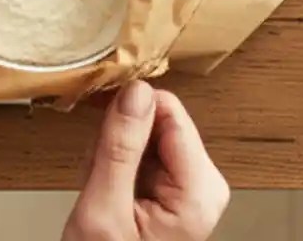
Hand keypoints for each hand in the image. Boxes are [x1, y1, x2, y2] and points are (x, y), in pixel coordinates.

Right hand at [63, 81, 229, 240]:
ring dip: (115, 151)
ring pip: (149, 134)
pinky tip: (109, 187)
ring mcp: (192, 187)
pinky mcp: (177, 188)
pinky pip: (145, 151)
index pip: (171, 114)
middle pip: (161, 122)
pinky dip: (118, 162)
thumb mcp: (102, 210)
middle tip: (97, 170)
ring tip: (102, 185)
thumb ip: (119, 148)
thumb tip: (134, 92)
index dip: (130, 107)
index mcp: (198, 195)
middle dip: (120, 138)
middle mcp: (205, 187)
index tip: (99, 111)